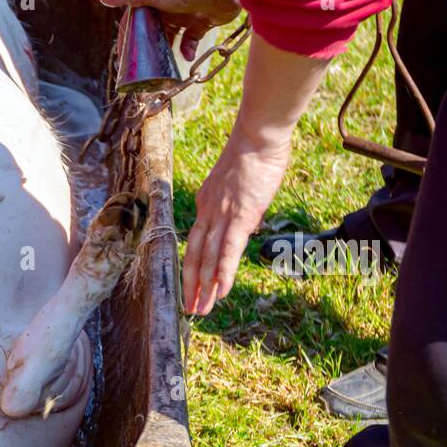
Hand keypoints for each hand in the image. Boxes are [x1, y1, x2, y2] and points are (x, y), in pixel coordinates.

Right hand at [98, 0, 239, 59]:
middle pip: (151, 33)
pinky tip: (186, 56)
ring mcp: (183, 16)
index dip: (127, 39)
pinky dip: (186, 50)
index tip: (123, 58)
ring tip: (161, 68)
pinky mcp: (199, 24)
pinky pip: (188, 42)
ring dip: (165, 54)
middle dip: (146, 51)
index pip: (134, 20)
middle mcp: (167, 6)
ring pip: (169, 40)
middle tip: (141, 69)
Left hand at [183, 127, 289, 314]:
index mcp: (206, 204)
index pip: (197, 240)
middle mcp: (207, 212)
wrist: (256, 137)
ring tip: (201, 309)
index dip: (194, 264)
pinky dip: (223, 273)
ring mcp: (222, 216)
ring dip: (204, 287)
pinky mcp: (239, 217)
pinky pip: (228, 251)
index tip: (192, 283)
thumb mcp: (238, 184)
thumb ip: (239, 205)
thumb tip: (248, 223)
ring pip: (208, 258)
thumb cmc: (253, 154)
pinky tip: (220, 291)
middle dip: (192, 285)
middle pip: (195, 255)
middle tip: (190, 308)